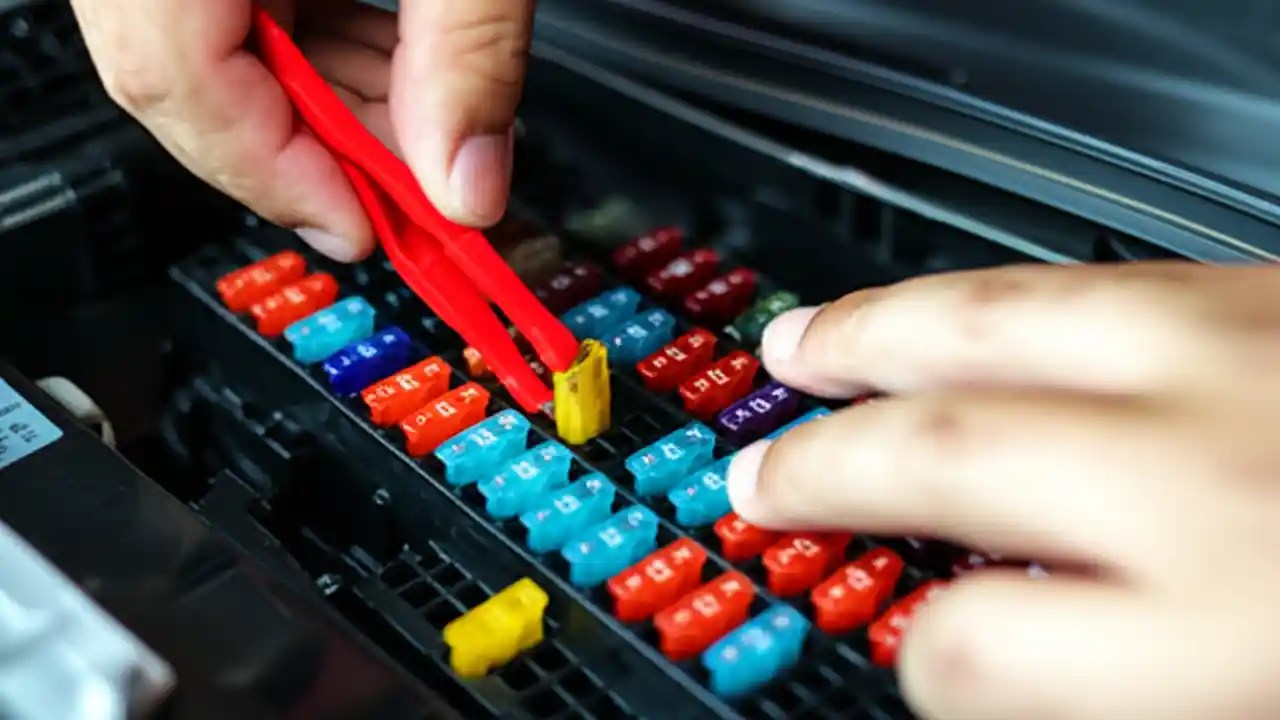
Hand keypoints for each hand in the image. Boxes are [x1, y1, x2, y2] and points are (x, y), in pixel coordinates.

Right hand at [70, 0, 532, 259]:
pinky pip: (237, 4)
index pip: (173, 79)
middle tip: (414, 195)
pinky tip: (398, 64)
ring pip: (215, 49)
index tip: (372, 228)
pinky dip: (322, 48)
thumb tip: (467, 185)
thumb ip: (467, 48)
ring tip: (426, 129)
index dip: (278, 177)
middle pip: (190, 80)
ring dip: (334, 107)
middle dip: (321, 154)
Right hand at [726, 262, 1279, 719]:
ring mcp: (1248, 358)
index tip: (917, 655)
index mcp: (1229, 642)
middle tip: (762, 473)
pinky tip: (958, 306)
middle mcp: (1216, 484)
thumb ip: (1118, 690)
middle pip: (945, 453)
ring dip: (873, 336)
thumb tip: (998, 660)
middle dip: (827, 465)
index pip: (974, 654)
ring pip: (997, 322)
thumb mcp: (1255, 708)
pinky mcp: (1276, 287)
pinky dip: (989, 295)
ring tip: (805, 344)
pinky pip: (1089, 275)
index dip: (919, 662)